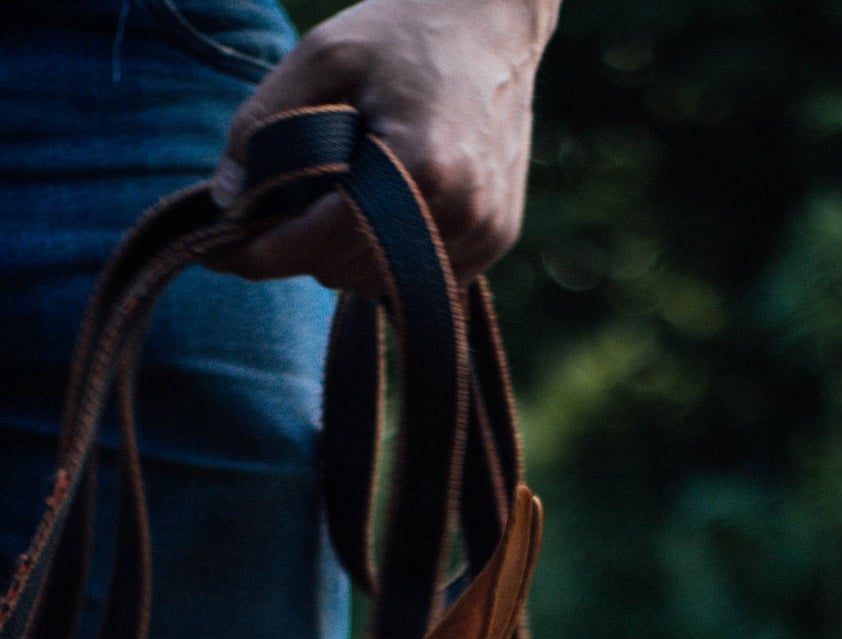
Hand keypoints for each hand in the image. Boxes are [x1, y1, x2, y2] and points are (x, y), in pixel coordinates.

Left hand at [208, 0, 559, 291]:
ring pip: (379, 283)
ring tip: (340, 195)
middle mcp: (462, 209)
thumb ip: (263, 122)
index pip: (322, 240)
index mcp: (421, 164)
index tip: (215, 255)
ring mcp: (486, 230)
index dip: (261, 250)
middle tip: (283, 203)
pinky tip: (383, 206)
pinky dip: (386, 255)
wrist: (492, 22)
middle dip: (303, 245)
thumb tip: (224, 199)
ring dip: (344, 253)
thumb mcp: (322, 55)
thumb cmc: (402, 32)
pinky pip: (418, 279)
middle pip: (346, 269)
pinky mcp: (498, 238)